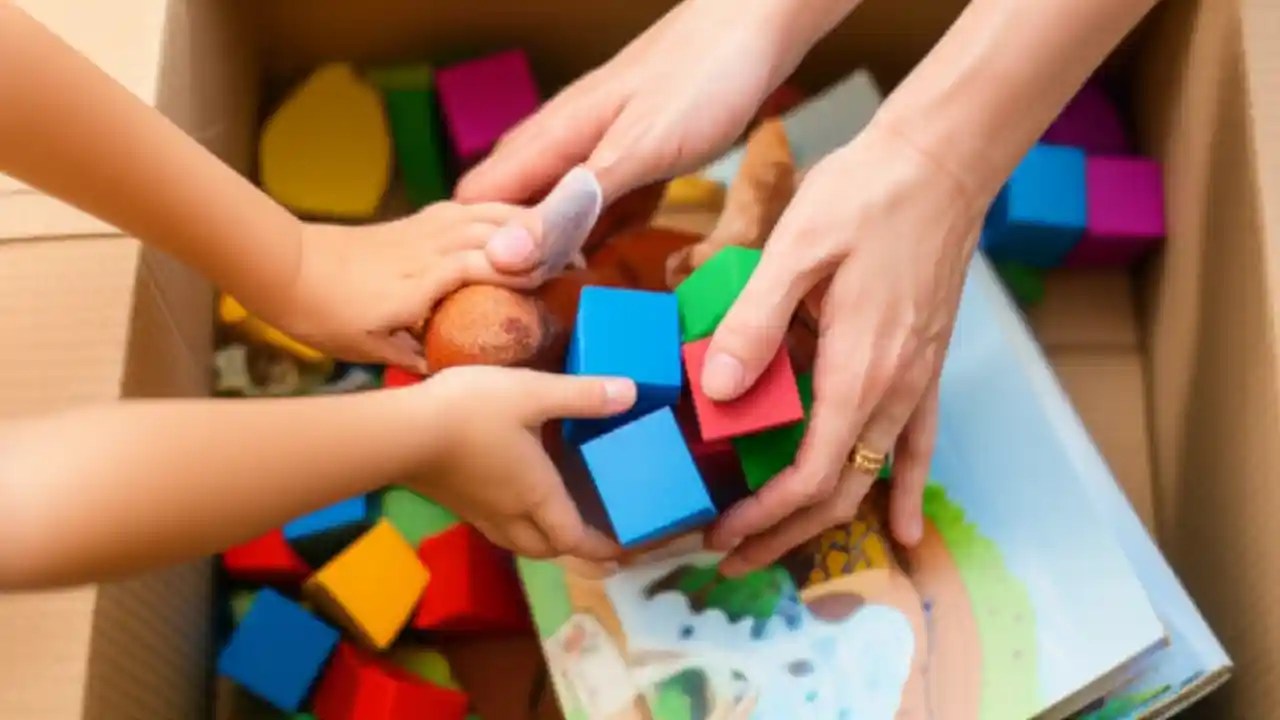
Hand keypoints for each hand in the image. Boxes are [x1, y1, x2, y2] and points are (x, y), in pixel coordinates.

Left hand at [263, 202, 538, 371]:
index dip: (532, 269)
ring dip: (527, 221)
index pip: (494, 263)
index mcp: (427, 277)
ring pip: (489, 212)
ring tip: (559, 238)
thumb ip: (420, 358)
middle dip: (544, 241)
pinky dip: (498, 212)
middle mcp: (433, 244)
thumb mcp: (374, 349)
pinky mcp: (417, 220)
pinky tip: (512, 222)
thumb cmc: (326, 313)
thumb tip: (458, 377)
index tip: (564, 281)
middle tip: (576, 262)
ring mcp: (425, 227)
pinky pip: (470, 208)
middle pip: (502, 229)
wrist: (286, 268)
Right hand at [412, 366, 636, 559]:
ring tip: (555, 525)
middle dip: (571, 547)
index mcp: (537, 495)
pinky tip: (510, 499)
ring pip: (517, 542)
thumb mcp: (532, 393)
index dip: (600, 548)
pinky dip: (515, 524)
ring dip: (541, 540)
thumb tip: (632, 393)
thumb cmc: (472, 412)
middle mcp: (510, 513)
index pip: (574, 538)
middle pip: (546, 548)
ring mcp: (478, 512)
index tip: (621, 552)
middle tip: (591, 537)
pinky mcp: (454, 502)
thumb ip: (582, 395)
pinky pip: (495, 527)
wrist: (399, 432)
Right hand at [454, 0, 819, 271]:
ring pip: (550, 206)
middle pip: (507, 208)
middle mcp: (559, 142)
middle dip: (514, 258)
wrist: (755, 27)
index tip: (502, 301)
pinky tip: (613, 258)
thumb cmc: (702, 79)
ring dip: (556, 249)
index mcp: (549, 140)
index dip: (476, 252)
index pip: (473, 203)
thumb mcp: (637, 152)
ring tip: (571, 296)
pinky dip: (596, 232)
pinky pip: (592, 201)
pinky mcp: (625, 153)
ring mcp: (592, 146)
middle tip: (539, 309)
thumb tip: (503, 253)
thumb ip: (573, 202)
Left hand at [700, 124, 985, 574]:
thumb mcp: (797, 248)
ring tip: (778, 545)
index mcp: (859, 369)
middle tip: (730, 554)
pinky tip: (903, 527)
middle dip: (782, 533)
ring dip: (823, 518)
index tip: (721, 532)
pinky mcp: (924, 364)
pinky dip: (904, 489)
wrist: (941, 164)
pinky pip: (916, 444)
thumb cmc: (865, 195)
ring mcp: (915, 380)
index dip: (765, 515)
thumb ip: (757, 322)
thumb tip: (719, 392)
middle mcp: (893, 388)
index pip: (811, 474)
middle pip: (838, 491)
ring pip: (869, 475)